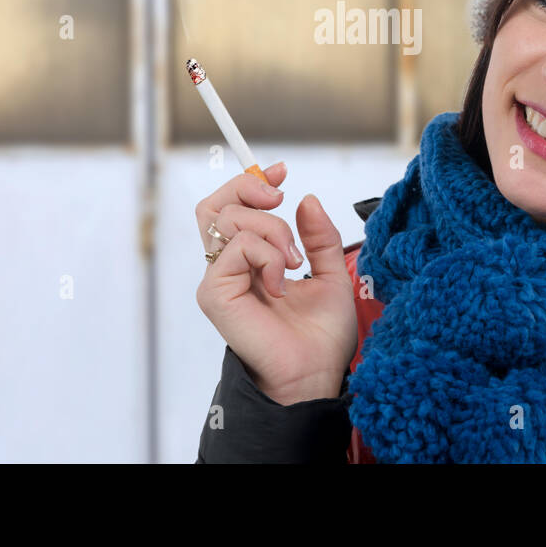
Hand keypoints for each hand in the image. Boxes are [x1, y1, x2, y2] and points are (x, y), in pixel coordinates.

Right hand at [195, 162, 357, 404]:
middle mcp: (228, 268)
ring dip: (271, 228)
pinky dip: (267, 254)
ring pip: (227, 219)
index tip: (282, 173)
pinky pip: (237, 248)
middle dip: (250, 189)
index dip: (251, 181)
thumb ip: (318, 236)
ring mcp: (218, 280)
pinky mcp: (215, 294)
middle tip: (280, 201)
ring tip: (293, 260)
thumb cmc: (321, 336)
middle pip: (216, 205)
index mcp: (250, 261)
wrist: (316, 373)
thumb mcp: (330, 272)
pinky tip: (282, 282)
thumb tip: (306, 200)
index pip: (231, 208)